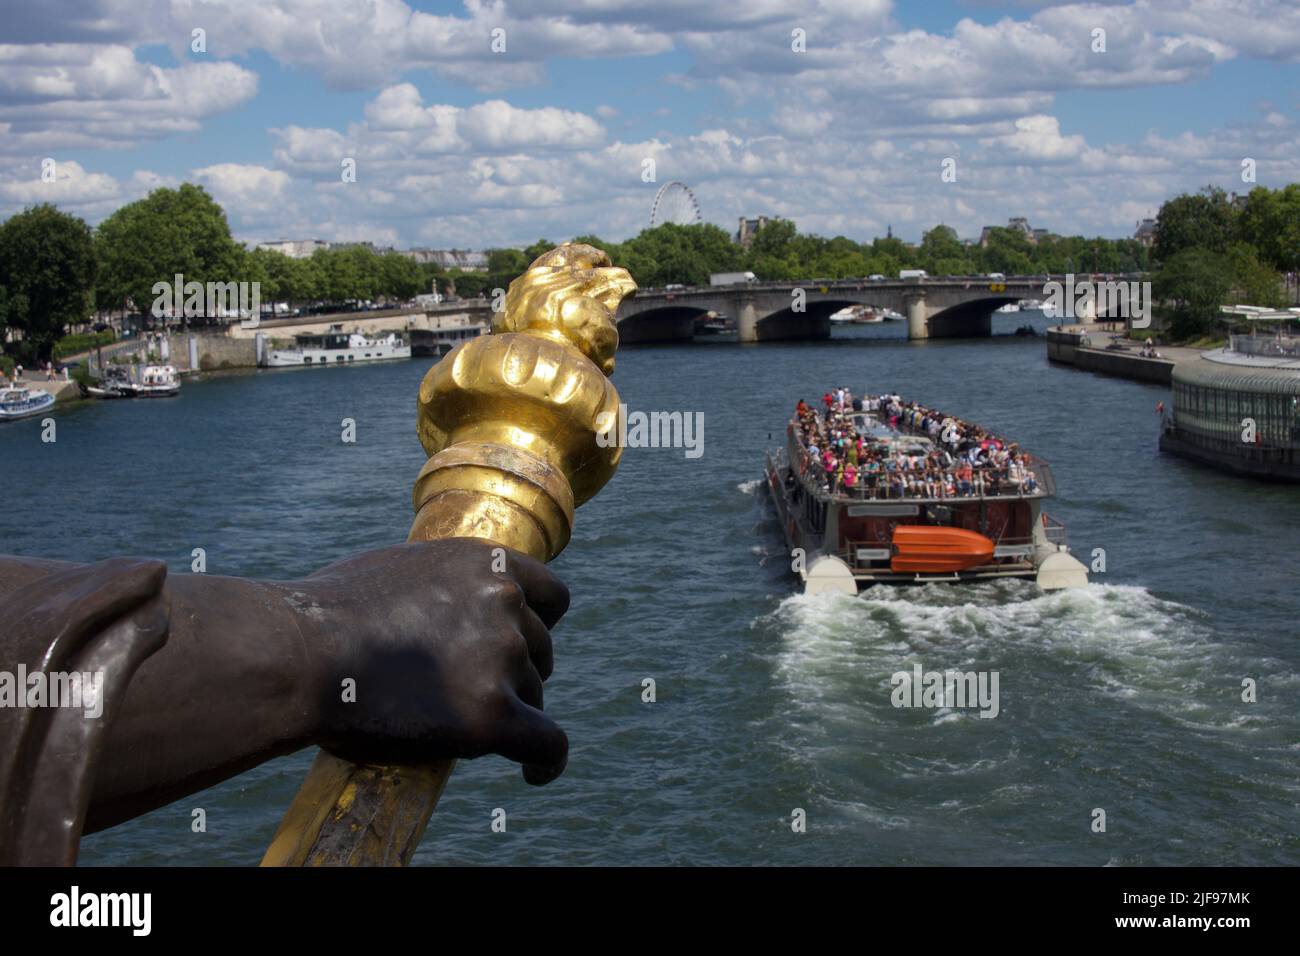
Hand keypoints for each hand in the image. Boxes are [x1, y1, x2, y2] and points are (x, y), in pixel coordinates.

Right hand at [300, 539, 570, 784]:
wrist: (296, 656)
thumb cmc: (323, 617)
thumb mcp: (396, 571)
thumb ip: (441, 584)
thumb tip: (448, 602)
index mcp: (487, 563)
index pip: (552, 598)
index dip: (538, 628)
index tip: (522, 649)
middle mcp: (504, 602)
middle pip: (540, 651)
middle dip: (513, 672)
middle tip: (466, 693)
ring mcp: (500, 656)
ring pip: (533, 696)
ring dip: (507, 710)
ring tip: (450, 723)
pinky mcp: (492, 713)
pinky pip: (546, 744)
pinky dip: (545, 761)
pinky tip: (535, 775)